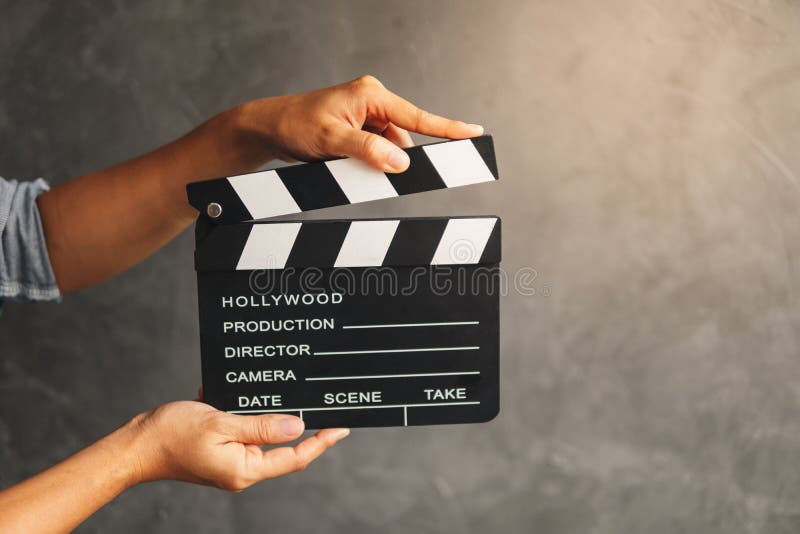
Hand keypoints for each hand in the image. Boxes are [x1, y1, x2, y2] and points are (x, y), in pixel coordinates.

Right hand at [127, 401, 347, 490]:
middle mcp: (241, 470)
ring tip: (287, 396)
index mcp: (244, 469)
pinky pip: (246, 434)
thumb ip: (262, 426)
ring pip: (265, 439)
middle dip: (301, 427)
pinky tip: (246, 396)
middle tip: (322, 405)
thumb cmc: (172, 434)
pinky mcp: (222, 452)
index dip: (321, 442)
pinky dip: (250, 415)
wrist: (137, 444)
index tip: (341, 427)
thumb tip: (298, 425)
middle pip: (284, 450)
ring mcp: (231, 463)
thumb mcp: (221, 423)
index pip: (295, 457)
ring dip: (274, 418)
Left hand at [236, 74, 483, 171]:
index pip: (418, 117)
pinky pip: (376, 150)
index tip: (475, 133)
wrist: (268, 129)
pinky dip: (370, 163)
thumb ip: (368, 150)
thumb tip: (402, 163)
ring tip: (344, 164)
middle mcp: (373, 101)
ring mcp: (365, 116)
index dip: (448, 128)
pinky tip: (347, 165)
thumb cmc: (295, 126)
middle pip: (404, 137)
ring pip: (389, 148)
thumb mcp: (332, 140)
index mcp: (372, 95)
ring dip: (378, 163)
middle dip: (396, 158)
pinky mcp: (358, 129)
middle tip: (365, 167)